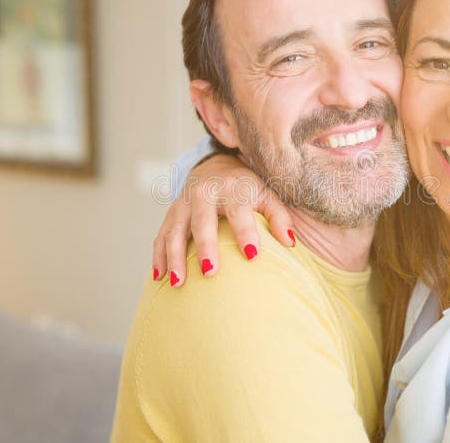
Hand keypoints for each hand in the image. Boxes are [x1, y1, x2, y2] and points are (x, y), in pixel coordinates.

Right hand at [151, 154, 294, 285]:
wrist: (217, 165)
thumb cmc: (247, 188)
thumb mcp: (267, 194)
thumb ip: (279, 216)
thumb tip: (290, 242)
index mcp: (232, 189)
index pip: (239, 212)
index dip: (246, 232)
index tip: (253, 255)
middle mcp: (204, 193)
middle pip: (202, 222)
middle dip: (205, 247)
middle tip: (210, 273)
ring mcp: (184, 203)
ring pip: (175, 230)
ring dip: (174, 257)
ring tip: (177, 283)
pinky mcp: (171, 213)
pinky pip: (161, 235)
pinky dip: (159, 256)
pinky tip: (159, 277)